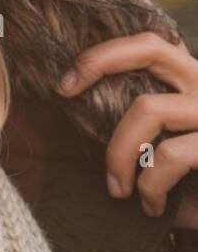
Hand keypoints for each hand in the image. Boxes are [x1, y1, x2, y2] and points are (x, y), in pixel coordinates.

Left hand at [58, 31, 197, 226]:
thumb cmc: (192, 188)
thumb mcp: (160, 150)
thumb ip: (136, 125)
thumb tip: (75, 107)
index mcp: (192, 83)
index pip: (150, 45)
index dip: (104, 54)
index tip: (65, 84)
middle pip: (152, 49)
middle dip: (99, 63)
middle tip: (65, 94)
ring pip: (148, 108)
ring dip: (119, 153)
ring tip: (117, 189)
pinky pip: (171, 154)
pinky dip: (151, 185)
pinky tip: (152, 207)